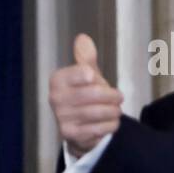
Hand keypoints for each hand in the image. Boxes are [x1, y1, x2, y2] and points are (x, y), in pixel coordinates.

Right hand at [49, 34, 122, 158]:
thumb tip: (83, 38)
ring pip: (102, 111)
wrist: (79, 127)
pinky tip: (108, 122)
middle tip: (118, 98)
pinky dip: (112, 125)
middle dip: (114, 96)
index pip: (85, 73)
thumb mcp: (87, 75)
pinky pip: (102, 128)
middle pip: (97, 93)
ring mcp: (62, 117)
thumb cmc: (84, 96)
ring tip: (114, 110)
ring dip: (115, 111)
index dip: (98, 78)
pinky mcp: (71, 134)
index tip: (97, 80)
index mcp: (58, 79)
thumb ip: (86, 58)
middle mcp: (55, 97)